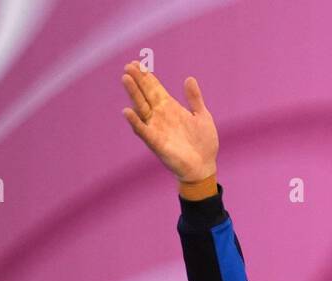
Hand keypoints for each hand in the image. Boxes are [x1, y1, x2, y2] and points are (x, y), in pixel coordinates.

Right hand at [120, 61, 217, 182]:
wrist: (205, 166)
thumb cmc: (204, 142)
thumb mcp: (202, 116)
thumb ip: (194, 99)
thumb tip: (189, 78)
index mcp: (170, 107)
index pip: (154, 88)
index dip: (146, 76)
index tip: (137, 62)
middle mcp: (160, 115)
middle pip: (145, 94)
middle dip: (137, 80)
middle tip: (128, 65)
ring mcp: (156, 128)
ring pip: (141, 107)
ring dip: (133, 94)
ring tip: (126, 79)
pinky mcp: (156, 142)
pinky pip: (143, 131)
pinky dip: (135, 122)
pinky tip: (128, 111)